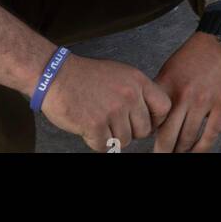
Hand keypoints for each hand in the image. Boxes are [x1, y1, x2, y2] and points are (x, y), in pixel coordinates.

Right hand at [40, 53, 170, 152]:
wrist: (56, 75)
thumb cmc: (86, 76)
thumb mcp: (120, 74)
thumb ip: (137, 91)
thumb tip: (151, 115)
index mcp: (137, 80)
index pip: (164, 107)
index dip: (155, 119)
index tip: (143, 121)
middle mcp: (129, 94)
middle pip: (144, 130)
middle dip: (129, 131)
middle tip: (113, 121)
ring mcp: (113, 110)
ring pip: (124, 141)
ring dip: (111, 136)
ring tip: (99, 120)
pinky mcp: (96, 125)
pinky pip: (105, 147)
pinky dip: (96, 142)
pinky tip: (88, 126)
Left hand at [153, 31, 220, 152]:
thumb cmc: (198, 52)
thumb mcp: (172, 66)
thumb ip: (162, 89)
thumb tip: (152, 112)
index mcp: (169, 84)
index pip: (153, 118)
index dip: (149, 134)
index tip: (148, 141)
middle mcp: (185, 95)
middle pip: (168, 135)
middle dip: (164, 151)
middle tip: (162, 155)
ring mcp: (204, 101)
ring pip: (189, 138)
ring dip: (183, 150)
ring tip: (180, 153)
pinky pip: (211, 134)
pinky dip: (202, 148)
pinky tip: (197, 151)